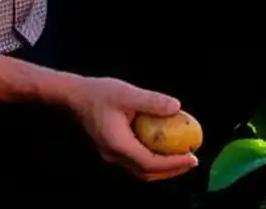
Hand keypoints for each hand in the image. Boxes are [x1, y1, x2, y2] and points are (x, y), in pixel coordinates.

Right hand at [62, 76, 197, 181]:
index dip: (173, 163)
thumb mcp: (126, 93)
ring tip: (181, 157)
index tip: (192, 157)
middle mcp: (114, 155)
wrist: (74, 96)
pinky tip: (163, 149)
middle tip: (191, 160)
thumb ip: (151, 101)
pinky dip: (153, 161)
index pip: (150, 162)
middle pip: (147, 172)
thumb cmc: (98, 93)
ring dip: (163, 168)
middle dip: (172, 170)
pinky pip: (136, 162)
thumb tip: (176, 107)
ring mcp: (112, 155)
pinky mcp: (112, 150)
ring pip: (141, 171)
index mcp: (118, 144)